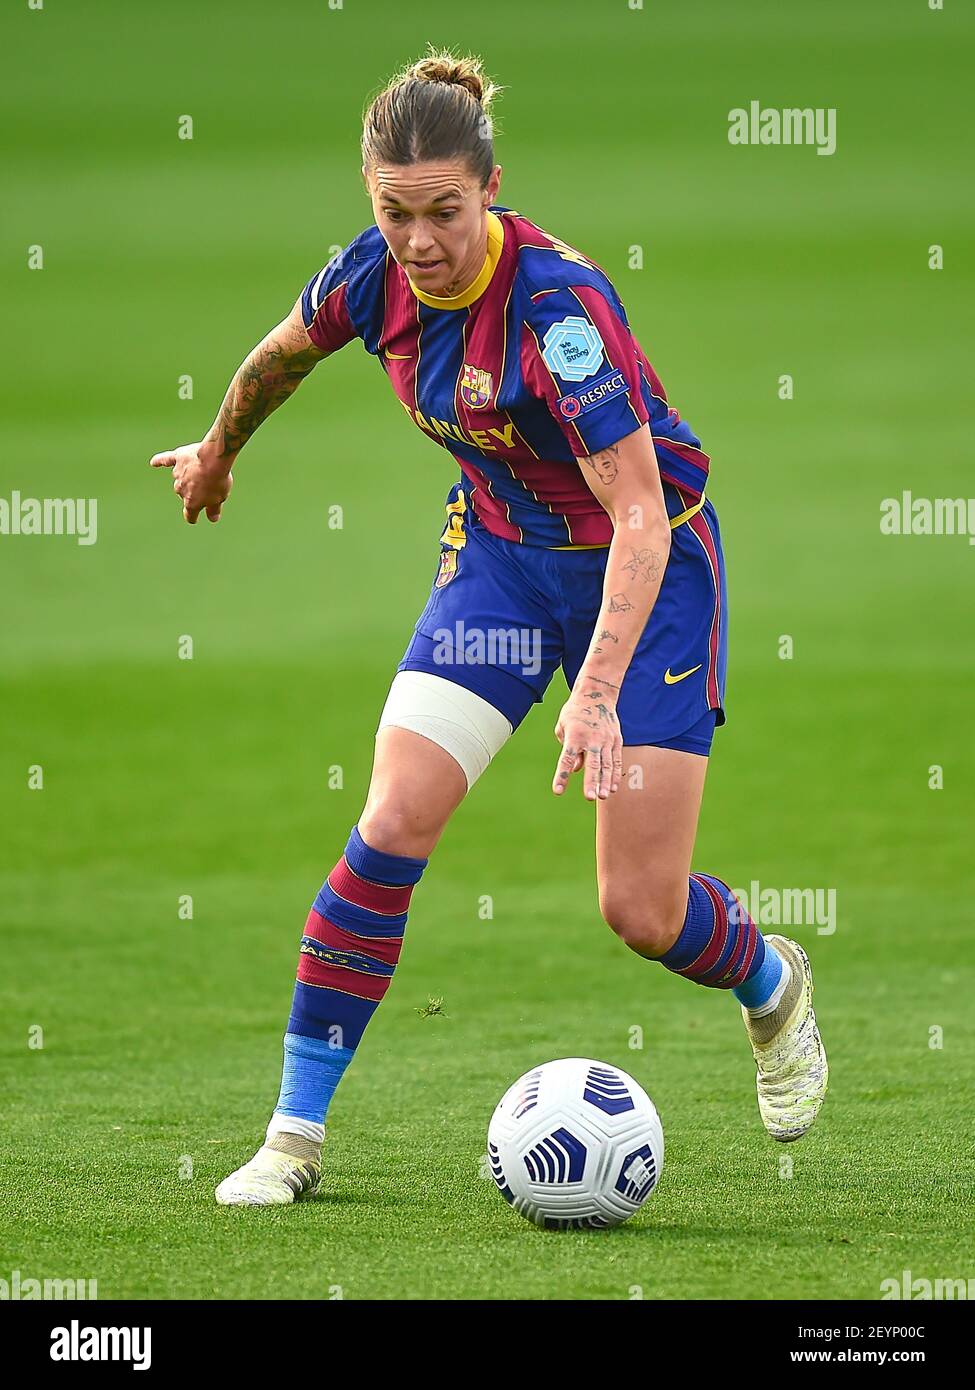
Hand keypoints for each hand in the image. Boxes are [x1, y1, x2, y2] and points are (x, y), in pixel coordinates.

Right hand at [149, 442, 232, 523]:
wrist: (213, 458)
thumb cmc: (217, 480)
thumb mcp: (220, 498)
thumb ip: (214, 509)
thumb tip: (212, 519)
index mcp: (191, 503)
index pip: (189, 514)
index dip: (193, 517)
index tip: (194, 518)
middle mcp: (180, 490)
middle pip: (185, 494)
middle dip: (195, 491)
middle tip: (209, 483)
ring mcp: (177, 474)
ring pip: (180, 478)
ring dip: (189, 476)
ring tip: (203, 470)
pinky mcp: (177, 458)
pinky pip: (166, 460)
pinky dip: (160, 461)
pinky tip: (154, 462)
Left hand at [551, 675, 623, 799]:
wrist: (597, 693)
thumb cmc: (575, 712)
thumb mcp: (564, 727)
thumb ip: (569, 750)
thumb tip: (576, 770)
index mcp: (574, 735)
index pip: (566, 759)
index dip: (562, 776)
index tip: (558, 791)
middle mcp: (592, 738)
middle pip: (592, 763)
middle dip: (591, 781)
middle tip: (590, 797)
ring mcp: (606, 739)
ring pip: (607, 764)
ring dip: (604, 781)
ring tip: (603, 796)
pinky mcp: (616, 740)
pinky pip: (616, 760)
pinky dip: (614, 774)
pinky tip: (612, 788)